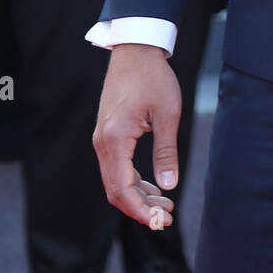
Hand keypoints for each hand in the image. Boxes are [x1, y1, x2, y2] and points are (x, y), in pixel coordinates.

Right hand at [92, 44, 181, 228]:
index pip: (122, 189)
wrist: (136, 51)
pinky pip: (117, 166)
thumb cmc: (153, 78)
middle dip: (141, 207)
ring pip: (116, 180)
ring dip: (138, 195)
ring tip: (165, 203)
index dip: (140, 210)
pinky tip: (153, 185)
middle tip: (168, 215)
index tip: (161, 220)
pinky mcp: (108, 134)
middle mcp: (103, 143)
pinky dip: (133, 180)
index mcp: (115, 140)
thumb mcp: (167, 114)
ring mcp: (103, 139)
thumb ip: (166, 152)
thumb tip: (169, 186)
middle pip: (116, 190)